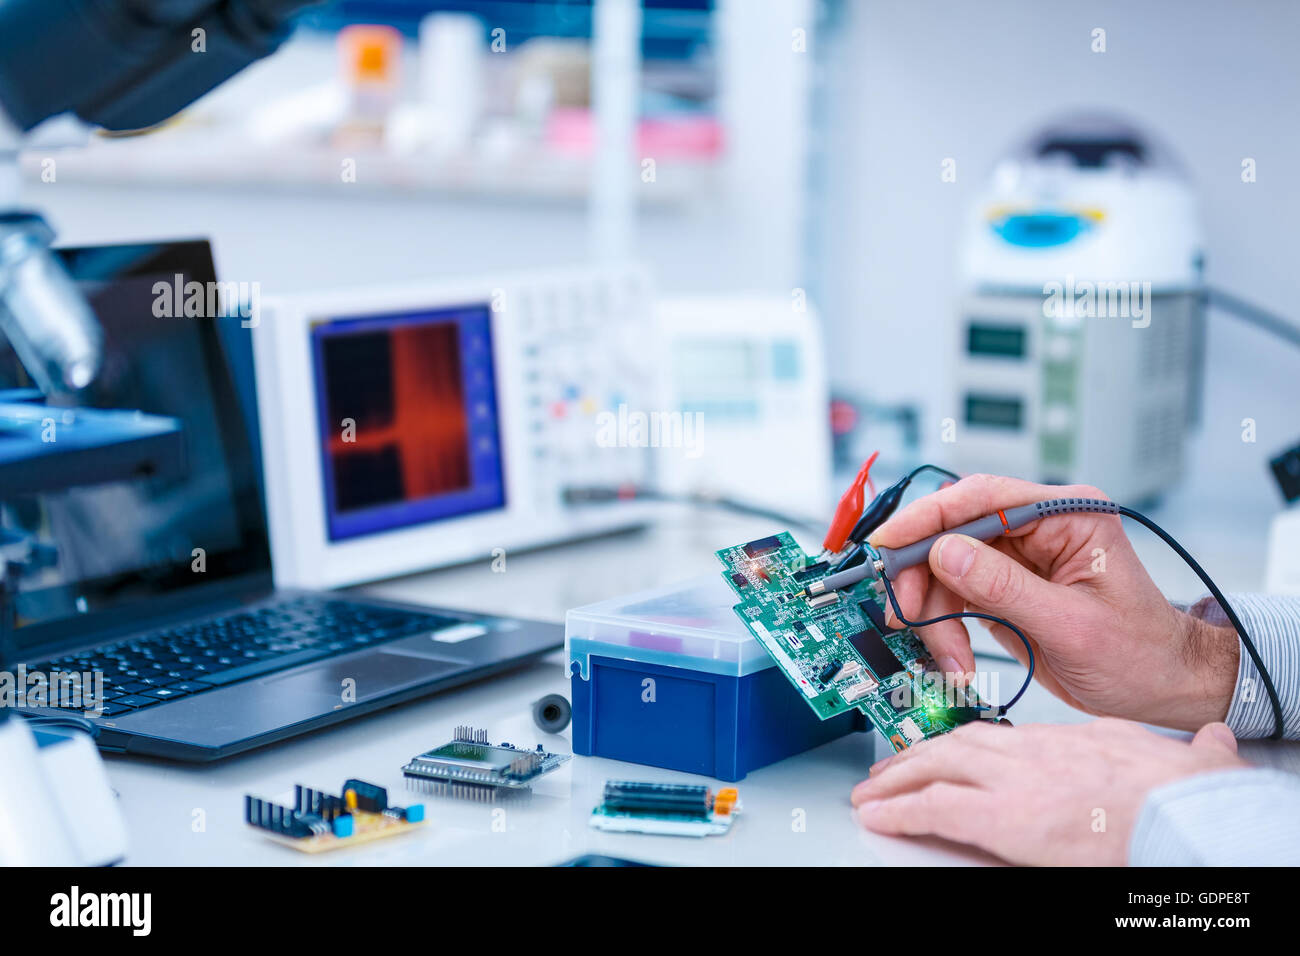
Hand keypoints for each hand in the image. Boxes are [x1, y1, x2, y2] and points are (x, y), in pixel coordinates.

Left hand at [851, 719, 1245, 864]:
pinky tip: (879, 818)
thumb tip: (1212, 741)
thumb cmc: (1186, 796)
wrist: (1188, 813)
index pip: (1004, 737)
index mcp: (1070, 741)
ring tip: (873, 793)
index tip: (947, 751)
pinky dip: (899, 811)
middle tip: (891, 769)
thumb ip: (1179, 751)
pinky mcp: (1002, 817)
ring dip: (898, 780)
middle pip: (958, 745)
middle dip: (918, 757)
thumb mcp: (1178, 760)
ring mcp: (1013, 781)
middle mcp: (1033, 752)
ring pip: (936, 768)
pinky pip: (932, 809)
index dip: (966, 743)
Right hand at [869, 473, 1238, 729]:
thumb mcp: (1072, 625)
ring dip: (934, 613)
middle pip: (952, 532)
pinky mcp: (1004, 585)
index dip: (928, 518)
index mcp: (1066, 514)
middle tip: (904, 613)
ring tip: (949, 658)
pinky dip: (943, 626)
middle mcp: (1038, 527)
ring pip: (944, 568)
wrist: (1161, 687)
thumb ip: (1005, 587)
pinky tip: (954, 657)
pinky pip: (953, 594)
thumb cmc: (1140, 654)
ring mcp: (1018, 556)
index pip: (982, 497)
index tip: (889, 544)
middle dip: (923, 576)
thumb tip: (945, 553)